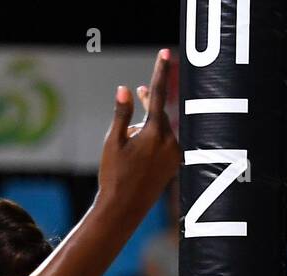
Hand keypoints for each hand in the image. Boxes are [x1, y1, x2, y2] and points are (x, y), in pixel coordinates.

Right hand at [97, 48, 179, 219]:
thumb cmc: (114, 177)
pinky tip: (138, 154)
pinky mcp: (174, 165)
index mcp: (154, 134)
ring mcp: (174, 154)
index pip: (158, 95)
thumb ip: (121, 115)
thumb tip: (124, 89)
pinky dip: (153, 141)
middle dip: (148, 102)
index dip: (160, 72)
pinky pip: (166, 143)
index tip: (166, 53)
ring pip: (162, 129)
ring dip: (147, 127)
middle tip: (138, 91)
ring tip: (127, 142)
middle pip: (160, 112)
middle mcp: (170, 142)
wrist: (123, 210)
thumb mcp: (112, 143)